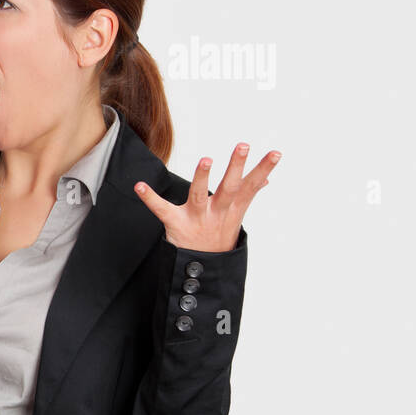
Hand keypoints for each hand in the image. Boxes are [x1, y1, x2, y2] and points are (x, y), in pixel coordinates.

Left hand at [134, 143, 279, 252]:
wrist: (202, 268)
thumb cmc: (218, 236)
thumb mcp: (237, 216)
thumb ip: (248, 195)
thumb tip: (266, 180)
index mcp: (233, 208)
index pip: (251, 186)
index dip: (263, 170)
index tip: (276, 153)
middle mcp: (217, 211)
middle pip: (229, 187)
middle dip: (236, 166)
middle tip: (243, 146)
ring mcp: (197, 218)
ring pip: (199, 195)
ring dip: (202, 178)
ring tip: (206, 160)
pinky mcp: (176, 223)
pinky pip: (161, 209)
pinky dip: (149, 198)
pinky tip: (139, 186)